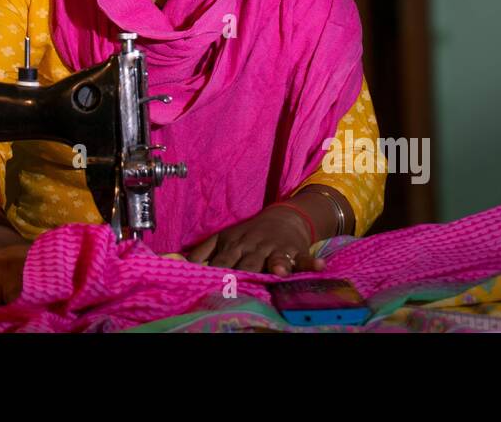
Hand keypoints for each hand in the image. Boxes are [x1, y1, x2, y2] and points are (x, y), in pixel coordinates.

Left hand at [184, 205, 325, 275]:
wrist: (283, 216)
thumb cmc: (249, 233)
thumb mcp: (224, 237)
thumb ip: (203, 250)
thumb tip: (180, 261)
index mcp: (234, 244)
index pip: (222, 261)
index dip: (215, 272)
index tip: (207, 282)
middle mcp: (254, 247)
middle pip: (248, 263)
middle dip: (244, 272)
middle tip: (238, 284)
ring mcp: (276, 248)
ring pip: (275, 258)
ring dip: (277, 263)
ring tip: (278, 271)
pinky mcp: (296, 250)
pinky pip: (305, 258)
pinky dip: (312, 263)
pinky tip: (320, 266)